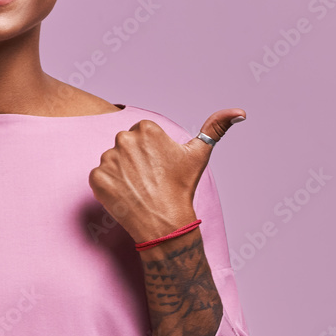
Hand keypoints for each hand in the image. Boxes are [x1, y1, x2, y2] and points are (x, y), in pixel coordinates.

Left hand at [88, 108, 245, 242]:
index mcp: (146, 129)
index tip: (159, 166)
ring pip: (112, 160)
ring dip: (121, 172)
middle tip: (150, 179)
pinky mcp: (96, 178)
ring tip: (138, 187)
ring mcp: (108, 160)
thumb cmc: (182, 188)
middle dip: (135, 159)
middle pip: (125, 145)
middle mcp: (124, 139)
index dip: (151, 152)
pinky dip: (109, 186)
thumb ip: (216, 127)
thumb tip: (239, 112)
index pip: (141, 134)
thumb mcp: (200, 154)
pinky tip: (125, 195)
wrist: (165, 223)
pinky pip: (99, 177)